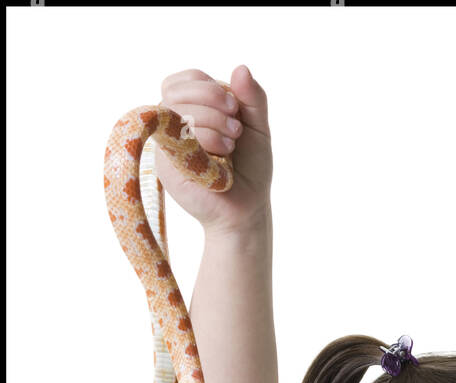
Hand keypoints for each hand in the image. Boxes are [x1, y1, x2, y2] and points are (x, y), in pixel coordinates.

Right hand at [152, 65, 272, 235]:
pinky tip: (222, 156)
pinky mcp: (166, 163)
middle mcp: (175, 123)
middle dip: (211, 99)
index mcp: (194, 109)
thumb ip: (253, 99)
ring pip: (176, 109)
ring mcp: (168, 143)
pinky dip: (205, 139)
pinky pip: (176, 136)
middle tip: (236, 126)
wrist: (247, 208)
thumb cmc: (250, 170)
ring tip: (232, 144)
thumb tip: (241, 67)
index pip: (188, 79)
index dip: (209, 85)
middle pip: (176, 90)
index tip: (235, 106)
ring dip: (211, 120)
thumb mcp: (257, 128)